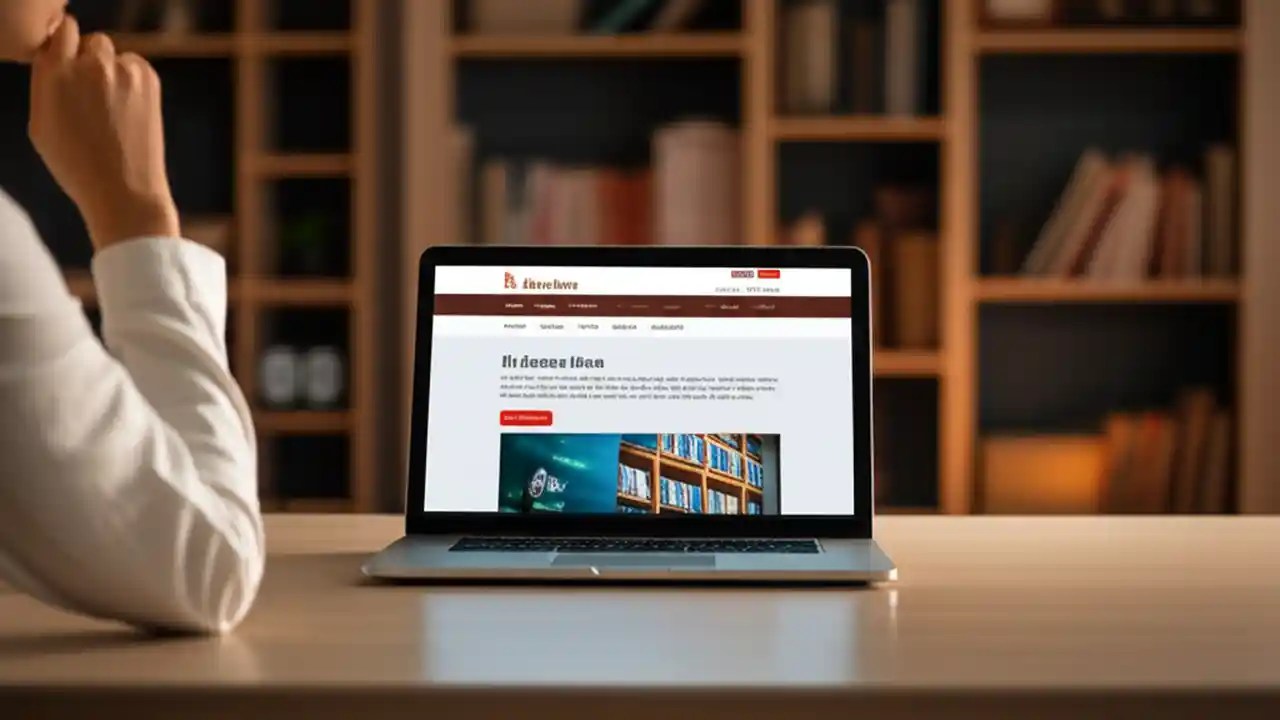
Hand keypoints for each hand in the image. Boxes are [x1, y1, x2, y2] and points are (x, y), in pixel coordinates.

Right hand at [28, 16, 179, 249]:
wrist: (123, 190)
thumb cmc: (76, 164)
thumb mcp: (41, 124)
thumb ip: (46, 83)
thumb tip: (56, 57)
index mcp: (55, 74)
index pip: (60, 31)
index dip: (65, 46)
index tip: (67, 63)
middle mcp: (89, 65)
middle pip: (90, 41)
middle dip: (89, 60)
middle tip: (91, 93)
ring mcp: (122, 70)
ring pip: (114, 54)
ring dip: (111, 70)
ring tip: (111, 107)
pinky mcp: (148, 79)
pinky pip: (135, 65)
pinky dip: (131, 79)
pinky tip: (128, 110)